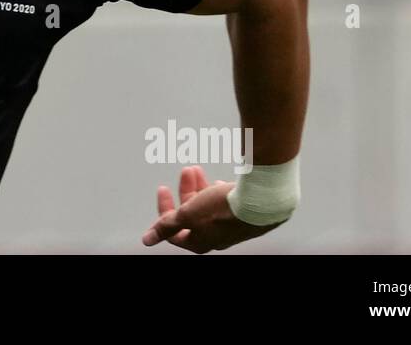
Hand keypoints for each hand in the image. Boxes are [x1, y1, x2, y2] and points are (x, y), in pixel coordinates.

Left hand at [140, 165, 283, 252]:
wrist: (263, 200)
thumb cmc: (225, 208)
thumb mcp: (188, 214)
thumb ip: (166, 226)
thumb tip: (147, 240)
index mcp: (200, 242)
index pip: (173, 231)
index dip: (163, 210)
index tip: (162, 188)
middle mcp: (216, 237)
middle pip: (192, 215)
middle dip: (185, 191)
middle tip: (185, 171)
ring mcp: (231, 227)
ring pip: (208, 206)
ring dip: (199, 187)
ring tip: (196, 169)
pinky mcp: (244, 215)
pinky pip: (224, 203)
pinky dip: (216, 191)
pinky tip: (217, 182)